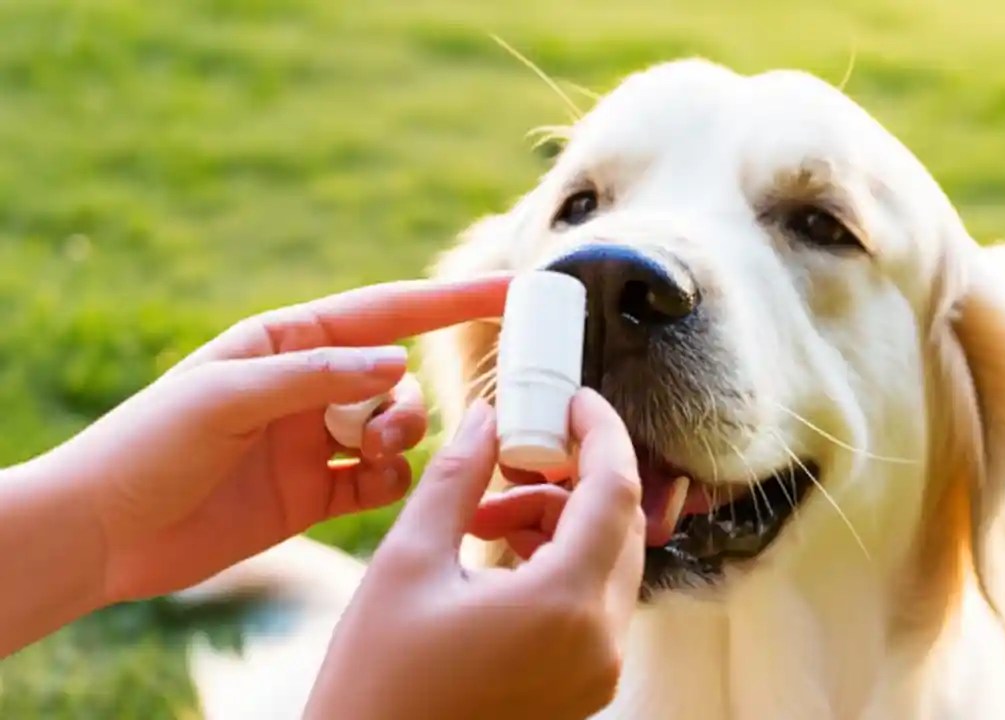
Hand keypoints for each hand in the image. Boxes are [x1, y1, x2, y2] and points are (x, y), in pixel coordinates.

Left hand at [38, 276, 508, 602]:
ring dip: (401, 440)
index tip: (512, 292)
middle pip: (397, 378)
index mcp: (287, 343)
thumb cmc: (150, 446)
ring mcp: (314, 442)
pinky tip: (368, 486)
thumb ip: (316, 377)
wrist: (104, 533)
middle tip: (381, 432)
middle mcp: (309, 388)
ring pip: (396, 429)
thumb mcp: (226, 396)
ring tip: (370, 459)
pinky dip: (389, 483)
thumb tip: (397, 363)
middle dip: (408, 399)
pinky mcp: (314, 495)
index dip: (452, 301)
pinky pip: (379, 483)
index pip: (387, 311)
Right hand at [305, 391, 645, 719]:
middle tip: (512, 458)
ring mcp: (597, 670)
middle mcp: (600, 642)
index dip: (601, 433)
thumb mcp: (407, 562)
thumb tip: (486, 417)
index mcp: (564, 606)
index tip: (574, 401)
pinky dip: (558, 564)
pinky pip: (593, 601)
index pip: (615, 491)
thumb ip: (457, 478)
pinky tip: (496, 557)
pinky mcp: (583, 686)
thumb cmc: (378, 681)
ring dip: (556, 523)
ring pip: (606, 561)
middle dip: (568, 480)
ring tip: (480, 519)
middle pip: (617, 525)